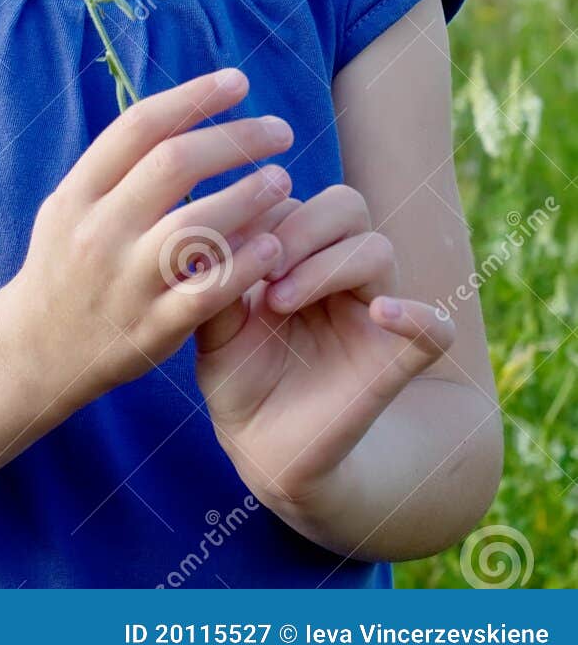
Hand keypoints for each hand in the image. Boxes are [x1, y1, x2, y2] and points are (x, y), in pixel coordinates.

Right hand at [7, 68, 294, 413]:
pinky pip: (208, 291)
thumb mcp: (71, 207)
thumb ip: (119, 166)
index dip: (193, 96)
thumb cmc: (67, 266)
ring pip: (195, 227)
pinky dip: (244, 265)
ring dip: (248, 197)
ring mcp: (124, 282)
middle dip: (235, 139)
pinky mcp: (151, 329)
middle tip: (281, 131)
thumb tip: (183, 108)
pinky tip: (275, 245)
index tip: (238, 82)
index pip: (140, 126)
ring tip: (283, 181)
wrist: (33, 353)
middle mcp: (98, 231)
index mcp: (78, 192)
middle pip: (173, 164)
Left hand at [192, 183, 456, 509]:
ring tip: (280, 301)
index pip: (297, 199)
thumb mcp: (210, 323)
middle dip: (301, 227)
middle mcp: (340, 272)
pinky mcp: (397, 360)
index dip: (264, 213)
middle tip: (263, 269)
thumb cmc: (237, 375)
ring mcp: (373, 312)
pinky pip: (437, 330)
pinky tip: (383, 314)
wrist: (262, 445)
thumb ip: (211, 275)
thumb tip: (208, 228)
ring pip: (378, 250)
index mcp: (298, 252)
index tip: (228, 243)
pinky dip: (420, 317)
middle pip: (347, 206)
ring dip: (328, 266)